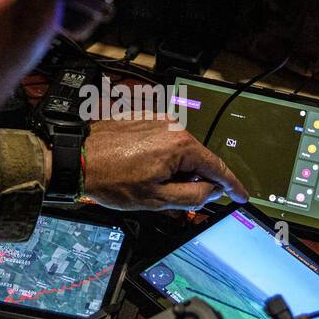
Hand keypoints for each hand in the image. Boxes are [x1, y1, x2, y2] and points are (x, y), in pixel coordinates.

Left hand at [78, 118, 248, 210]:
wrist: (77, 159)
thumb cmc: (109, 178)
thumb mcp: (157, 199)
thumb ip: (192, 196)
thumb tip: (211, 191)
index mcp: (180, 145)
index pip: (217, 168)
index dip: (232, 185)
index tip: (242, 195)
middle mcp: (172, 126)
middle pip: (197, 159)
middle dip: (192, 180)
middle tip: (171, 198)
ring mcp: (156, 120)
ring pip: (179, 152)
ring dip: (173, 170)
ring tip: (146, 183)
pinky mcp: (142, 119)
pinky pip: (162, 142)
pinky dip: (160, 159)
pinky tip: (140, 170)